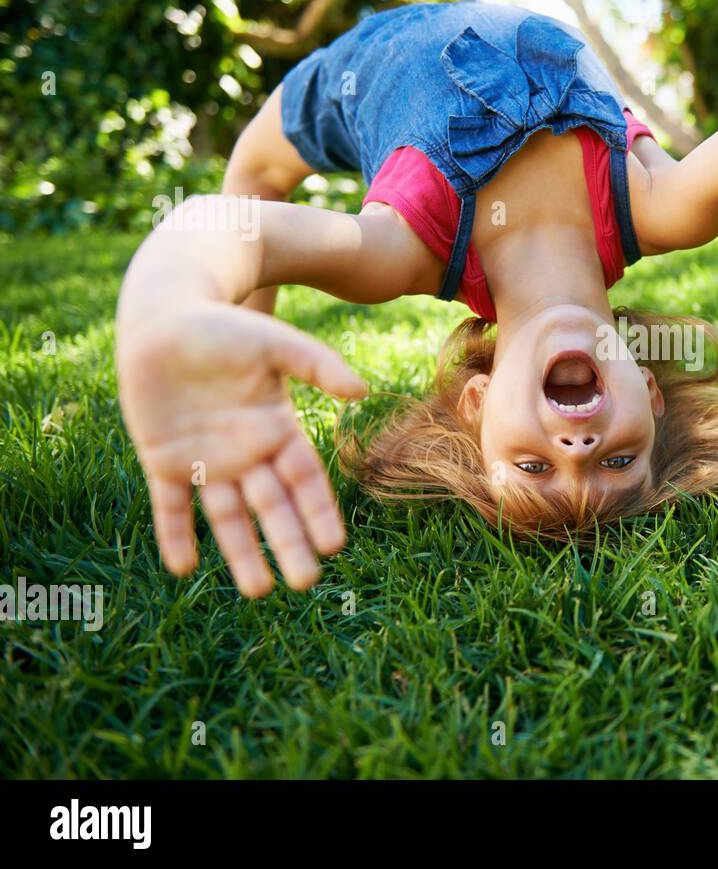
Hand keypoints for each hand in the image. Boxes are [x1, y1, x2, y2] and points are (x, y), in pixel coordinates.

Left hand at [117, 303, 366, 596]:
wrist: (164, 319)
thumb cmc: (225, 328)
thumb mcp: (275, 342)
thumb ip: (318, 365)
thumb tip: (361, 393)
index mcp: (278, 429)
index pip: (304, 479)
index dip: (318, 511)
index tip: (333, 545)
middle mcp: (246, 453)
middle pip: (272, 506)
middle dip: (288, 544)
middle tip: (304, 583)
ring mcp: (205, 460)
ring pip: (227, 516)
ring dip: (241, 552)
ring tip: (258, 591)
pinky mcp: (164, 461)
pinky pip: (171, 505)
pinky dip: (176, 534)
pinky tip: (184, 566)